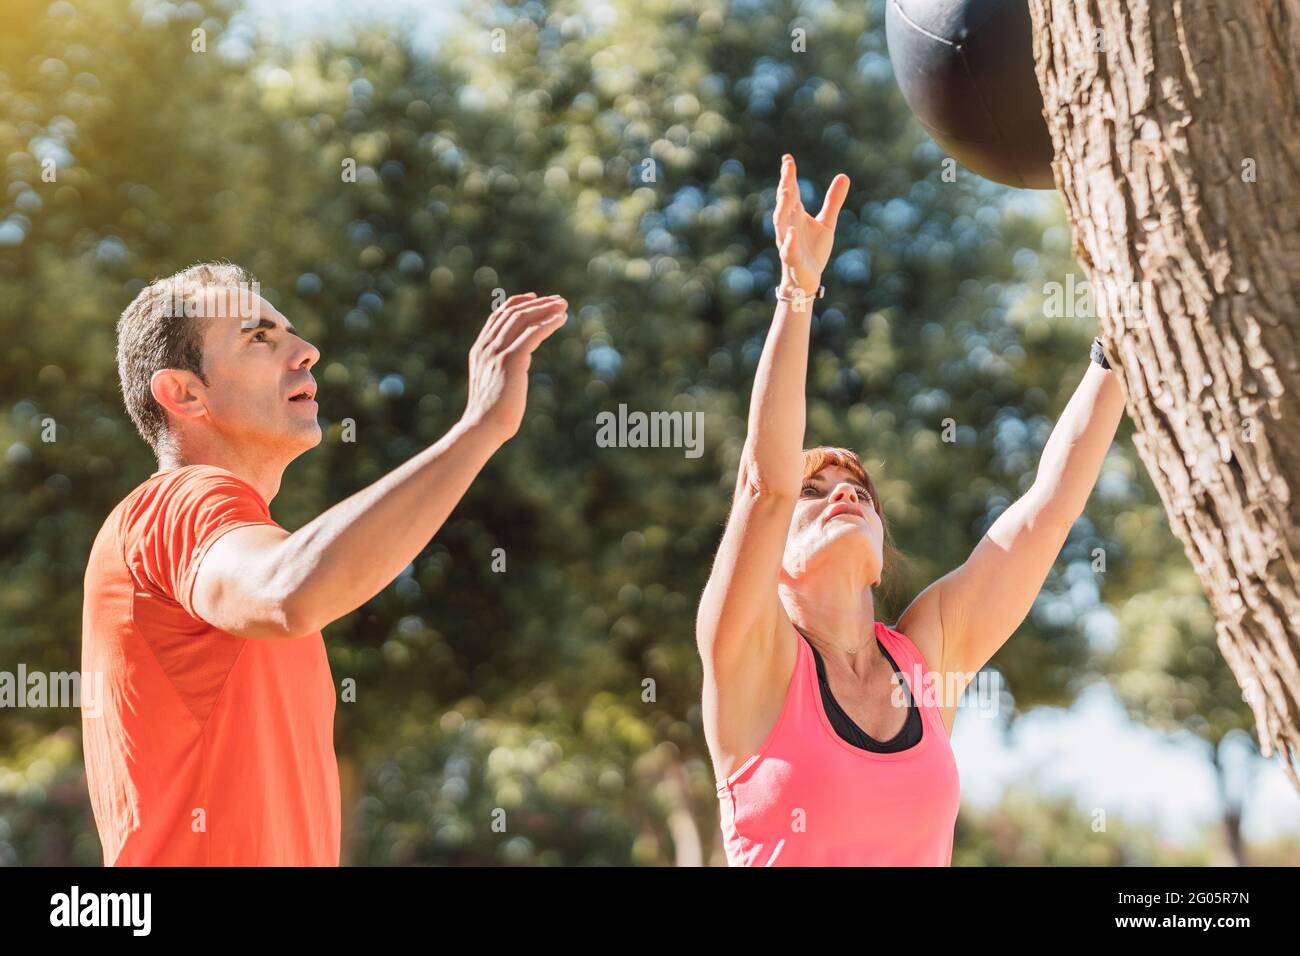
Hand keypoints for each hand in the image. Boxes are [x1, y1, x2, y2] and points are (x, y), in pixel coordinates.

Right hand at [462, 292, 567, 442]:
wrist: (483, 427)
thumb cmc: (491, 413)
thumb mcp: (495, 383)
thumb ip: (505, 367)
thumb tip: (522, 360)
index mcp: (480, 350)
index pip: (497, 317)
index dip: (516, 304)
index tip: (535, 298)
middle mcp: (486, 347)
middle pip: (512, 313)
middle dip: (537, 304)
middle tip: (558, 300)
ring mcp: (497, 352)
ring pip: (522, 320)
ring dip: (545, 309)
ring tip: (563, 305)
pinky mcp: (511, 361)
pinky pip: (532, 334)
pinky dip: (547, 323)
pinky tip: (561, 320)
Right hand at [773, 154, 849, 295]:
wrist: (807, 280)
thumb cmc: (812, 250)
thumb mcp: (826, 223)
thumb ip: (833, 201)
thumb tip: (844, 175)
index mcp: (795, 214)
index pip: (790, 191)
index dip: (788, 175)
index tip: (788, 158)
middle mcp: (788, 224)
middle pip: (784, 203)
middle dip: (785, 186)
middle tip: (787, 169)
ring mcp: (787, 241)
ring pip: (780, 222)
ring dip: (782, 208)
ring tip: (786, 191)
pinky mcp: (791, 258)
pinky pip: (788, 248)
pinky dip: (789, 240)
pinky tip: (792, 231)